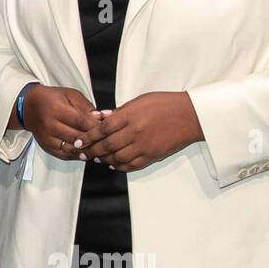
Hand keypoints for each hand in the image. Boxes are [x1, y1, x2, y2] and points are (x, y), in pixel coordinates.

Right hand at [21, 84, 101, 160]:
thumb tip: (101, 119)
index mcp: (56, 109)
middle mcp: (50, 125)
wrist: (28, 107)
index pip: (81, 121)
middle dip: (95, 139)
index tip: (109, 128)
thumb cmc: (52, 99)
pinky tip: (88, 152)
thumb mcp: (70, 95)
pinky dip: (78, 155)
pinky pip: (66, 155)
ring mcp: (47, 138)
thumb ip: (86, 107)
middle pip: (77, 137)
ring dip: (88, 150)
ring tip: (101, 149)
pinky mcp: (47, 147)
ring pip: (72, 149)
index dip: (96, 126)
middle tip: (109, 140)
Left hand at [77, 91, 204, 171]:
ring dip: (104, 160)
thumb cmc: (165, 104)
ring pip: (117, 158)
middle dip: (91, 151)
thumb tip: (101, 118)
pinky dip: (120, 166)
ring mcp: (144, 145)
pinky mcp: (153, 155)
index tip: (78, 141)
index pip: (102, 129)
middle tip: (82, 154)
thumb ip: (120, 111)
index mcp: (130, 115)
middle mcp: (135, 132)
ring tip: (97, 158)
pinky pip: (132, 165)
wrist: (191, 115)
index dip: (87, 137)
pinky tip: (114, 164)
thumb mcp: (140, 101)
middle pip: (106, 146)